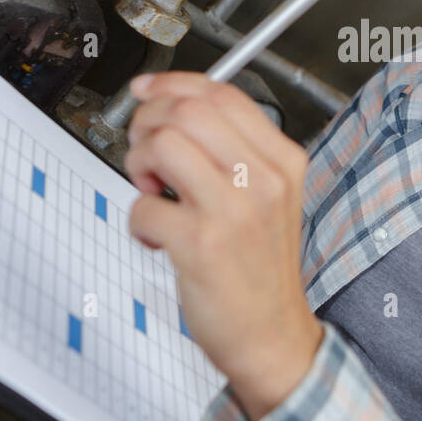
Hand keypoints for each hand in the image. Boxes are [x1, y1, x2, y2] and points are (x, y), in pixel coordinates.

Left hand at [125, 71, 322, 420]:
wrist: (273, 335)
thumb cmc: (261, 267)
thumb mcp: (270, 196)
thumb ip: (232, 150)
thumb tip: (173, 108)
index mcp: (283, 160)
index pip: (221, 93)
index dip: (172, 84)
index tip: (147, 91)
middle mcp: (264, 180)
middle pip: (188, 110)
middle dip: (150, 124)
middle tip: (147, 154)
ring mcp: (234, 211)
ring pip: (164, 144)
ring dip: (140, 163)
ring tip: (152, 190)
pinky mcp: (201, 245)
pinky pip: (144, 206)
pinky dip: (138, 220)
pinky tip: (158, 236)